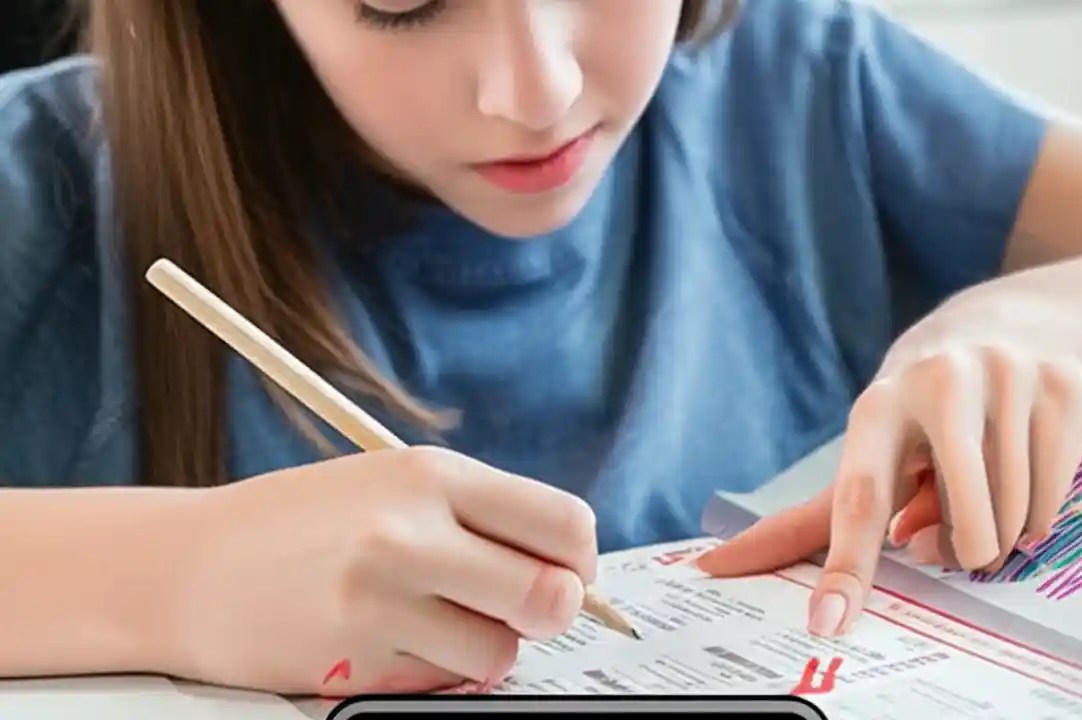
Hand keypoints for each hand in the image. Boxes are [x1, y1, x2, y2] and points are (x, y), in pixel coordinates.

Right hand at [161, 447, 596, 694]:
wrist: (186, 567)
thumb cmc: (300, 524)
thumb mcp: (391, 486)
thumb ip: (480, 519)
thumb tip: (571, 573)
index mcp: (429, 475)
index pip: (563, 523)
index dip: (578, 560)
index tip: (566, 573)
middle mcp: (409, 533)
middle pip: (549, 595)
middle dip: (548, 611)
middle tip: (516, 607)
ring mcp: (380, 603)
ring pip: (499, 652)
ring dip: (482, 646)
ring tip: (430, 619)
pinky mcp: (354, 664)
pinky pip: (441, 683)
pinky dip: (431, 671)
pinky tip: (385, 639)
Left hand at [697, 321, 1081, 636]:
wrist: (1003, 329)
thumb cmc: (921, 413)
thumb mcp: (872, 450)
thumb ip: (812, 520)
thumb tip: (718, 565)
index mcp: (877, 407)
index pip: (857, 500)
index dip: (845, 567)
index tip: (829, 622)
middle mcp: (940, 383)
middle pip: (960, 531)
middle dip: (960, 550)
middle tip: (952, 518)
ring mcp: (1008, 380)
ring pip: (1012, 522)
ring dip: (1000, 534)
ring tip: (987, 487)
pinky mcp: (1066, 389)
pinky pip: (1054, 504)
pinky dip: (1037, 516)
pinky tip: (1024, 473)